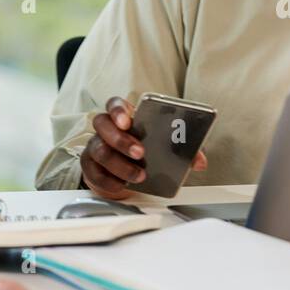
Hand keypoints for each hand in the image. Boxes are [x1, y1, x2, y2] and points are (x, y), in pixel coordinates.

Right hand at [80, 95, 206, 199]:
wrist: (126, 175)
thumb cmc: (145, 153)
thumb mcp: (165, 148)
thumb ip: (183, 150)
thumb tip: (199, 161)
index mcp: (125, 117)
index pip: (115, 104)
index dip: (119, 110)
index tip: (128, 121)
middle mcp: (107, 129)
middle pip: (102, 124)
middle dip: (121, 139)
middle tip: (140, 152)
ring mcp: (96, 146)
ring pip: (100, 150)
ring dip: (121, 165)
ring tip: (139, 175)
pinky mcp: (90, 166)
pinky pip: (95, 173)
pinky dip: (110, 181)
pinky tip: (122, 185)